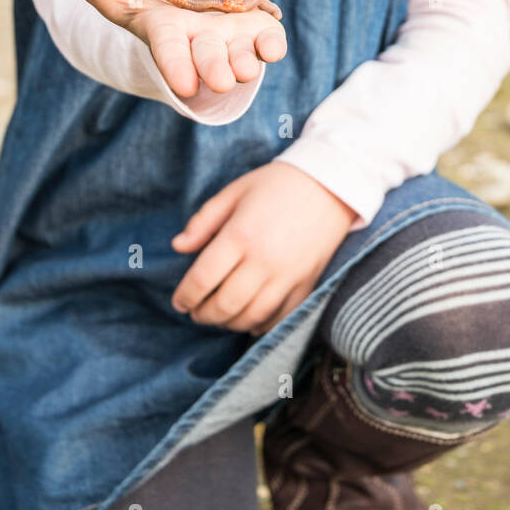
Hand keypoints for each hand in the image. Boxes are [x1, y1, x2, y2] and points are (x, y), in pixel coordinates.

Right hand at [50, 0, 286, 97]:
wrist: (191, 21)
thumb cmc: (152, 11)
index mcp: (168, 38)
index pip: (171, 56)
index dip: (177, 68)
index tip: (184, 85)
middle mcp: (202, 47)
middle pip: (211, 62)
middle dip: (216, 70)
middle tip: (222, 80)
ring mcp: (232, 43)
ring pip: (244, 59)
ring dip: (247, 61)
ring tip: (246, 64)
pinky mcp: (258, 33)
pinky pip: (270, 42)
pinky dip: (273, 44)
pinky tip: (271, 43)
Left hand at [170, 161, 359, 335]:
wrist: (330, 184)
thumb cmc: (277, 184)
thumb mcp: (235, 191)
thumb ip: (204, 221)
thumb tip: (178, 246)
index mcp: (241, 234)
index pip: (203, 278)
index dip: (185, 296)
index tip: (179, 301)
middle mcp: (264, 260)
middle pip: (225, 304)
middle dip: (203, 314)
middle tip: (195, 312)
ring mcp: (288, 276)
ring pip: (250, 317)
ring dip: (229, 323)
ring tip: (219, 315)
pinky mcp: (306, 285)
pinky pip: (279, 318)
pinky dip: (260, 325)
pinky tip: (248, 318)